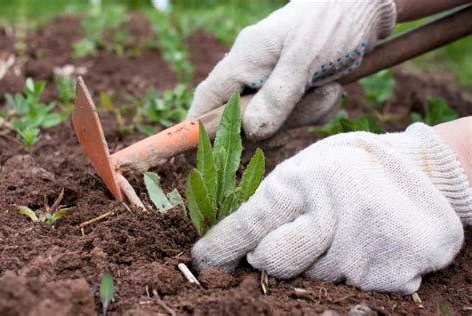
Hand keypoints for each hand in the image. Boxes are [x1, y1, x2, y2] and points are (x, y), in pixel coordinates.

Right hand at [188, 0, 396, 139]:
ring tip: (329, 89)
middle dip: (278, 124)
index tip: (205, 152)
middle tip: (305, 109)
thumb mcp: (306, 59)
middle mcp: (254, 71)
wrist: (365, 5)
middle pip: (245, 118)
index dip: (201, 127)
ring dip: (305, 113)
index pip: (209, 98)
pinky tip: (333, 89)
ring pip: (276, 119)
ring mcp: (274, 80)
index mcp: (245, 58)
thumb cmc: (333, 21)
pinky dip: (317, 108)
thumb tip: (252, 132)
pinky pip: (298, 113)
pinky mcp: (295, 86)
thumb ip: (278, 96)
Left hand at [191, 123, 470, 293]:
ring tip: (341, 228)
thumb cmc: (347, 167)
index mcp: (304, 180)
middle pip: (276, 262)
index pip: (250, 223)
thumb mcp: (306, 168)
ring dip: (319, 259)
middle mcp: (332, 213)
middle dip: (273, 255)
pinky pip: (349, 288)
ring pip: (313, 278)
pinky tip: (364, 243)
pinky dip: (349, 271)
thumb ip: (274, 202)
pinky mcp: (392, 273)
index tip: (203, 260)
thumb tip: (241, 246)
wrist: (417, 171)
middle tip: (298, 231)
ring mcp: (364, 247)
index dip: (222, 246)